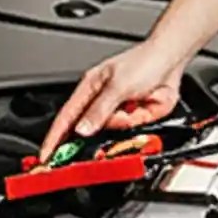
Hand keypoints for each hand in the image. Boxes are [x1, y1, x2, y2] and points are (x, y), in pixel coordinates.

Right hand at [38, 41, 184, 160]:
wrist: (172, 60)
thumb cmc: (144, 61)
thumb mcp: (118, 85)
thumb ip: (100, 110)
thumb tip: (82, 130)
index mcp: (90, 89)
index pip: (66, 118)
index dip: (54, 139)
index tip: (46, 156)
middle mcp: (102, 102)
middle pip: (91, 130)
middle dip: (102, 130)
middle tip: (112, 124)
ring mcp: (119, 112)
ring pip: (113, 133)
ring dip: (126, 122)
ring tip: (136, 104)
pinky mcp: (135, 119)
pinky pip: (131, 132)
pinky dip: (138, 122)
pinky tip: (144, 107)